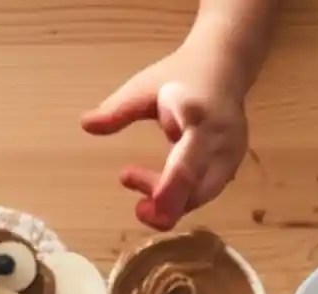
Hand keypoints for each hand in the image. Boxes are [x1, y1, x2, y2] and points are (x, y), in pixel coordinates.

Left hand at [81, 33, 249, 230]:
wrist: (224, 65)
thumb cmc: (180, 75)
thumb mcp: (144, 86)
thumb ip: (118, 109)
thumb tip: (85, 124)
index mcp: (199, 120)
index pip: (186, 166)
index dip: (165, 191)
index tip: (141, 204)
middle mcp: (221, 143)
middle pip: (196, 191)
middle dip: (162, 205)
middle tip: (127, 187)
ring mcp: (231, 156)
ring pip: (200, 196)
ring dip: (165, 201)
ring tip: (131, 176)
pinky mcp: (232, 165)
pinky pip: (204, 192)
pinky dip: (177, 196)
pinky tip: (154, 183)